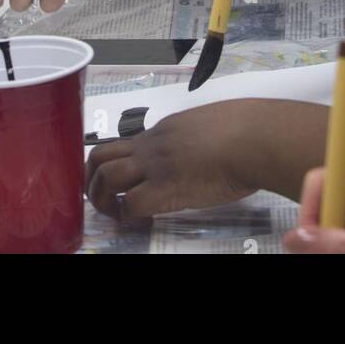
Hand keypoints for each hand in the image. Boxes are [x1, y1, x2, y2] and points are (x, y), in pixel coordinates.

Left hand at [85, 103, 257, 220]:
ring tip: (113, 213)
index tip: (122, 182)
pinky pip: (131, 203)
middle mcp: (152, 145)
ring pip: (106, 177)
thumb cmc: (245, 129)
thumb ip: (195, 137)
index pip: (124, 144)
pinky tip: (139, 220)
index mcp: (164, 130)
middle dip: (92, 180)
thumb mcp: (210, 124)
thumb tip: (199, 151)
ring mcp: (155, 165)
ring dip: (102, 198)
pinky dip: (129, 215)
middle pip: (100, 156)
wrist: (253, 137)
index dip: (116, 165)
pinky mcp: (166, 188)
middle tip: (103, 199)